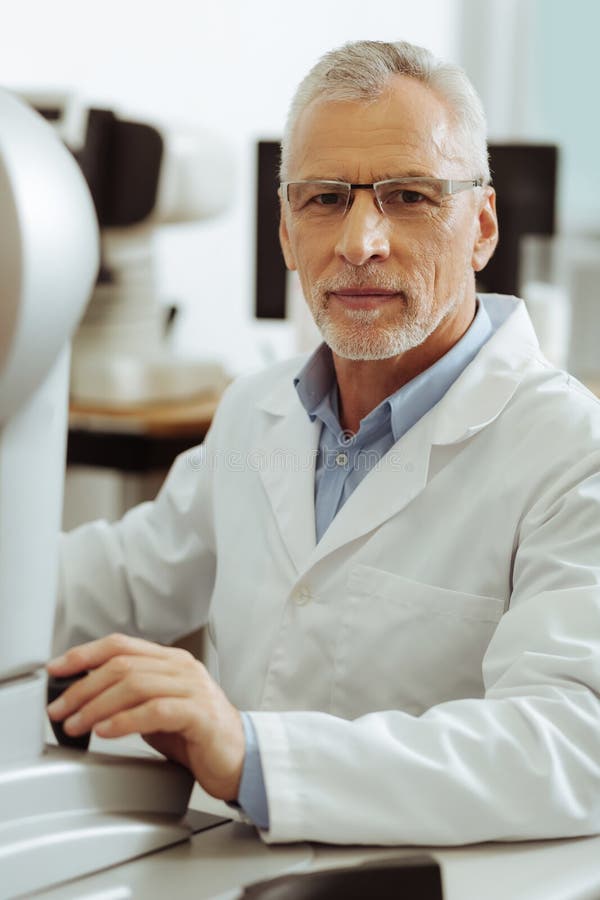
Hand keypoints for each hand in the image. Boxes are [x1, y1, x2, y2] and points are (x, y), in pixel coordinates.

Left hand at [46, 633, 244, 800]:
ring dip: (97, 706)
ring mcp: (194, 688)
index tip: (56, 669)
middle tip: (59, 710)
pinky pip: (156, 710)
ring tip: (76, 725)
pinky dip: (125, 720)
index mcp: (170, 661)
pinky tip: (106, 731)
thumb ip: (128, 698)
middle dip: (83, 687)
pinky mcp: (201, 714)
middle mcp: (182, 668)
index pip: (121, 644)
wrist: (240, 759)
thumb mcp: (156, 709)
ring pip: (135, 684)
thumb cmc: (196, 736)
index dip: (84, 654)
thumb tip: (82, 698)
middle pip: (123, 664)